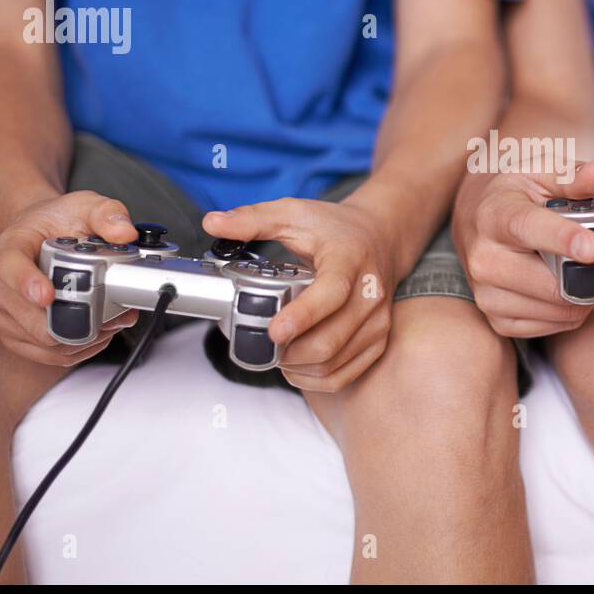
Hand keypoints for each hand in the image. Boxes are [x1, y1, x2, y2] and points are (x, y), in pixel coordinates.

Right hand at [0, 191, 140, 365]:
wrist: (40, 234)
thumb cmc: (58, 222)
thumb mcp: (86, 205)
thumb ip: (108, 213)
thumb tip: (125, 233)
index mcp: (10, 248)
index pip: (9, 268)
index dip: (27, 284)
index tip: (48, 294)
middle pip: (33, 319)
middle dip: (77, 321)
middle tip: (112, 313)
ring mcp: (4, 313)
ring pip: (44, 343)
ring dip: (83, 338)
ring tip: (111, 321)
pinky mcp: (16, 335)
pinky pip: (48, 356)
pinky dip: (78, 349)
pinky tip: (98, 334)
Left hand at [202, 199, 395, 391]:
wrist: (381, 238)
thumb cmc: (336, 229)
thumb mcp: (294, 213)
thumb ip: (252, 219)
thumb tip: (212, 223)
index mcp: (349, 260)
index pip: (331, 294)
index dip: (302, 316)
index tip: (273, 330)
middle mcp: (370, 293)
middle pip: (330, 340)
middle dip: (289, 351)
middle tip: (266, 342)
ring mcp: (377, 320)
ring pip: (334, 363)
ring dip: (299, 367)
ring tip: (279, 353)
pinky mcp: (379, 340)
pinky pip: (346, 375)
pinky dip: (316, 379)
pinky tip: (297, 367)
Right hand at [452, 161, 593, 337]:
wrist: (474, 217)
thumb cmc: (509, 194)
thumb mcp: (538, 170)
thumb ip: (572, 175)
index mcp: (495, 216)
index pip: (530, 229)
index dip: (564, 239)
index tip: (593, 246)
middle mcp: (486, 259)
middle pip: (554, 284)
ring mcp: (488, 294)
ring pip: (561, 311)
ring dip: (591, 295)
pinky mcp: (498, 319)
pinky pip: (554, 326)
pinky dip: (575, 310)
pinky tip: (576, 286)